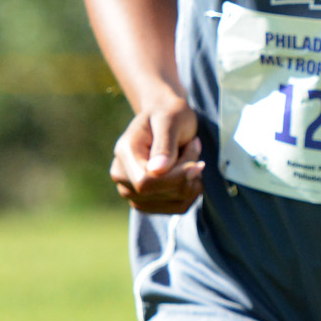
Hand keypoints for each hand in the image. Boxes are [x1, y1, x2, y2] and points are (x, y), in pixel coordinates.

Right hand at [110, 97, 204, 213]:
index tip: (199, 163)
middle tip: (194, 148)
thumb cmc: (169, 113)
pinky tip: (189, 171)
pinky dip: (191, 190)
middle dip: (187, 174)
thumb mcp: (170, 121)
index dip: (176, 177)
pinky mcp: (147, 203)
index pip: (146, 182)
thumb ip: (164, 145)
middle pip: (161, 193)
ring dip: (191, 181)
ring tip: (188, 156)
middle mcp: (121, 176)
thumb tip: (156, 171)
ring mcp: (131, 192)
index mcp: (124, 152)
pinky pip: (179, 207)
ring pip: (174, 202)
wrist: (165, 116)